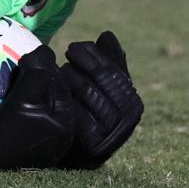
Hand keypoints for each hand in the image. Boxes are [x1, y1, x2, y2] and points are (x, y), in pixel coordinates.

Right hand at [0, 46, 75, 169]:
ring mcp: (45, 149)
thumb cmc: (7, 127)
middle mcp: (60, 140)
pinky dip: (22, 112)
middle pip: (51, 101)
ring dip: (29, 97)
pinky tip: (9, 106)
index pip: (61, 89)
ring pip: (40, 112)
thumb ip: (39, 71)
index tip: (27, 63)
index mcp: (66, 127)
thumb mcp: (26, 96)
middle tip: (20, 73)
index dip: (46, 72)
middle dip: (38, 85)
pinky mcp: (29, 153)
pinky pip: (29, 124)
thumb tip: (45, 51)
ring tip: (13, 87)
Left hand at [58, 31, 142, 168]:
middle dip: (84, 64)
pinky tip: (55, 92)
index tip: (75, 47)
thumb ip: (106, 64)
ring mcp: (112, 136)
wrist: (61, 152)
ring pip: (90, 94)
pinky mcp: (93, 148)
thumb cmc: (80, 113)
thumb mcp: (97, 88)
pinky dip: (66, 100)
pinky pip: (79, 115)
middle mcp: (127, 121)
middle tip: (66, 55)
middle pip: (105, 81)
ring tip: (59, 73)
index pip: (116, 72)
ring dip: (72, 79)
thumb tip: (107, 36)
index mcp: (133, 103)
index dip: (95, 56)